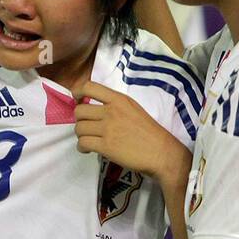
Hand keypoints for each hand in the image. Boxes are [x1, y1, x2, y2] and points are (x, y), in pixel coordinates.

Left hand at [73, 80, 188, 184]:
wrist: (161, 152)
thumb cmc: (149, 132)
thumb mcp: (133, 108)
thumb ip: (114, 105)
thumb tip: (94, 109)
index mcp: (119, 99)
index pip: (89, 87)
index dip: (78, 93)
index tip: (78, 100)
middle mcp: (111, 111)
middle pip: (79, 111)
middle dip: (79, 120)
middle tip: (87, 127)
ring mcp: (108, 128)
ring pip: (79, 128)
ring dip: (81, 135)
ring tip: (89, 140)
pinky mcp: (106, 146)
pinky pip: (82, 143)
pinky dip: (82, 147)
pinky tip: (88, 149)